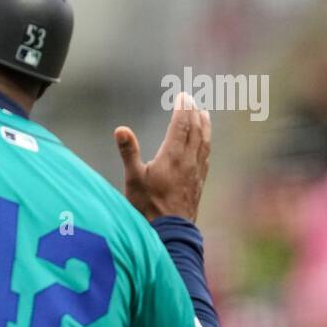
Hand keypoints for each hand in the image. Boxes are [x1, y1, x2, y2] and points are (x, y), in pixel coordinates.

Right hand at [114, 92, 210, 222]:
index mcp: (173, 157)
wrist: (169, 232)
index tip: (183, 95)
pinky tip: (204, 144)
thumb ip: (128, 152)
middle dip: (194, 113)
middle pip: (196, 130)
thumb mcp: (133, 179)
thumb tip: (120, 129)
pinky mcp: (198, 183)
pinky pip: (206, 156)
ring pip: (204, 142)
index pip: (181, 125)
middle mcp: (188, 161)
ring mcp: (196, 172)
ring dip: (204, 125)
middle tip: (191, 99)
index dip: (183, 109)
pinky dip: (206, 143)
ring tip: (204, 114)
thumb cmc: (147, 207)